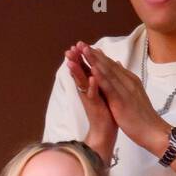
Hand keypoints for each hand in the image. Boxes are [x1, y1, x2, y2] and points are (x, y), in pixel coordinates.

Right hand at [64, 43, 118, 158]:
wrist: (106, 132)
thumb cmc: (106, 111)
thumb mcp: (103, 92)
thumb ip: (100, 80)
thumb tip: (99, 68)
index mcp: (92, 85)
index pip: (85, 67)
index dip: (81, 56)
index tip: (78, 44)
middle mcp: (88, 91)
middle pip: (80, 72)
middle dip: (75, 60)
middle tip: (69, 49)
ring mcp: (90, 99)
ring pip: (82, 82)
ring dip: (77, 71)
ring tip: (72, 60)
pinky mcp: (95, 107)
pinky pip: (93, 95)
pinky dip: (92, 86)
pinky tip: (92, 78)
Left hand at [84, 46, 169, 155]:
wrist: (153, 131)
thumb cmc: (143, 117)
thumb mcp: (135, 96)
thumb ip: (126, 81)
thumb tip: (118, 66)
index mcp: (130, 81)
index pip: (112, 65)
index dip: (99, 56)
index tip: (87, 47)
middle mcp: (128, 82)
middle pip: (108, 64)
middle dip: (94, 54)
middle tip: (81, 43)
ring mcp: (125, 90)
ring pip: (108, 72)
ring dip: (95, 60)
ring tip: (83, 50)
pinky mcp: (122, 100)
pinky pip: (110, 86)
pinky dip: (101, 76)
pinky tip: (92, 69)